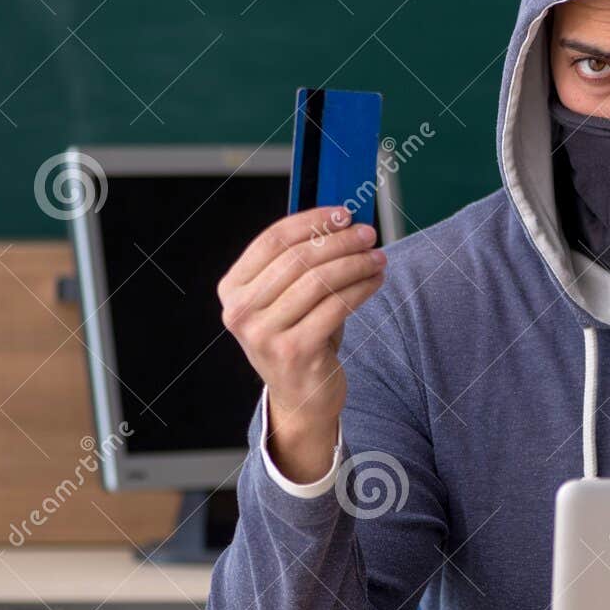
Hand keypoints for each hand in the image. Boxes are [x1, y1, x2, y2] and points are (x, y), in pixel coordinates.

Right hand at [218, 207, 386, 481]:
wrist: (300, 397)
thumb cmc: (297, 336)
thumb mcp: (286, 299)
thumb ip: (299, 262)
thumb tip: (338, 218)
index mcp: (232, 289)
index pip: (272, 240)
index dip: (311, 221)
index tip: (343, 212)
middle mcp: (241, 312)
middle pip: (298, 259)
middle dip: (340, 241)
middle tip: (368, 234)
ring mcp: (264, 334)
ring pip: (320, 281)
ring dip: (355, 263)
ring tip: (377, 257)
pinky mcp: (294, 352)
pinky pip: (336, 307)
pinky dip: (361, 288)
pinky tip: (376, 280)